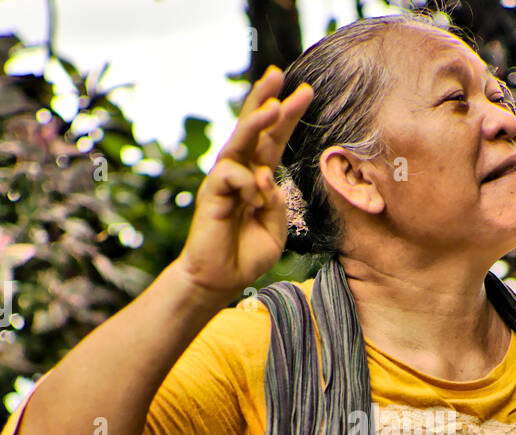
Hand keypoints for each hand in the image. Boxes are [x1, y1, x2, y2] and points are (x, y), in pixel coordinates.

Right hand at [176, 66, 313, 300]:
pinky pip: (232, 175)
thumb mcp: (276, 229)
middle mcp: (241, 172)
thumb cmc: (247, 255)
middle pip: (253, 128)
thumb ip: (278, 203)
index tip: (304, 91)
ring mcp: (224, 181)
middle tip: (279, 74)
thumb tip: (267, 178)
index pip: (274, 140)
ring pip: (238, 140)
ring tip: (274, 105)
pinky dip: (248, 183)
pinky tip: (254, 200)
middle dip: (266, 99)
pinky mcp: (212, 192)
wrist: (220, 280)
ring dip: (256, 121)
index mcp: (259, 177)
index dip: (288, 116)